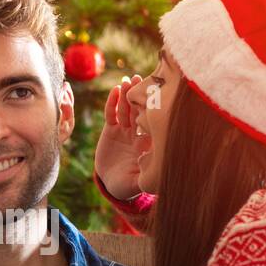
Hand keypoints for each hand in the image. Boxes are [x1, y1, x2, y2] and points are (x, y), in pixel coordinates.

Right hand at [94, 74, 147, 200]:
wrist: (111, 184)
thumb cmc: (128, 185)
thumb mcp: (138, 182)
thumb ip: (145, 174)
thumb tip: (154, 166)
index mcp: (147, 143)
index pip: (150, 122)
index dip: (150, 109)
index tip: (153, 96)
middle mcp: (137, 133)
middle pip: (139, 111)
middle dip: (139, 96)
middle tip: (141, 80)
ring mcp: (125, 130)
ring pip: (125, 109)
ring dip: (126, 95)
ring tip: (127, 81)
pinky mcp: (111, 129)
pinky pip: (111, 114)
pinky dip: (112, 103)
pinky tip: (114, 91)